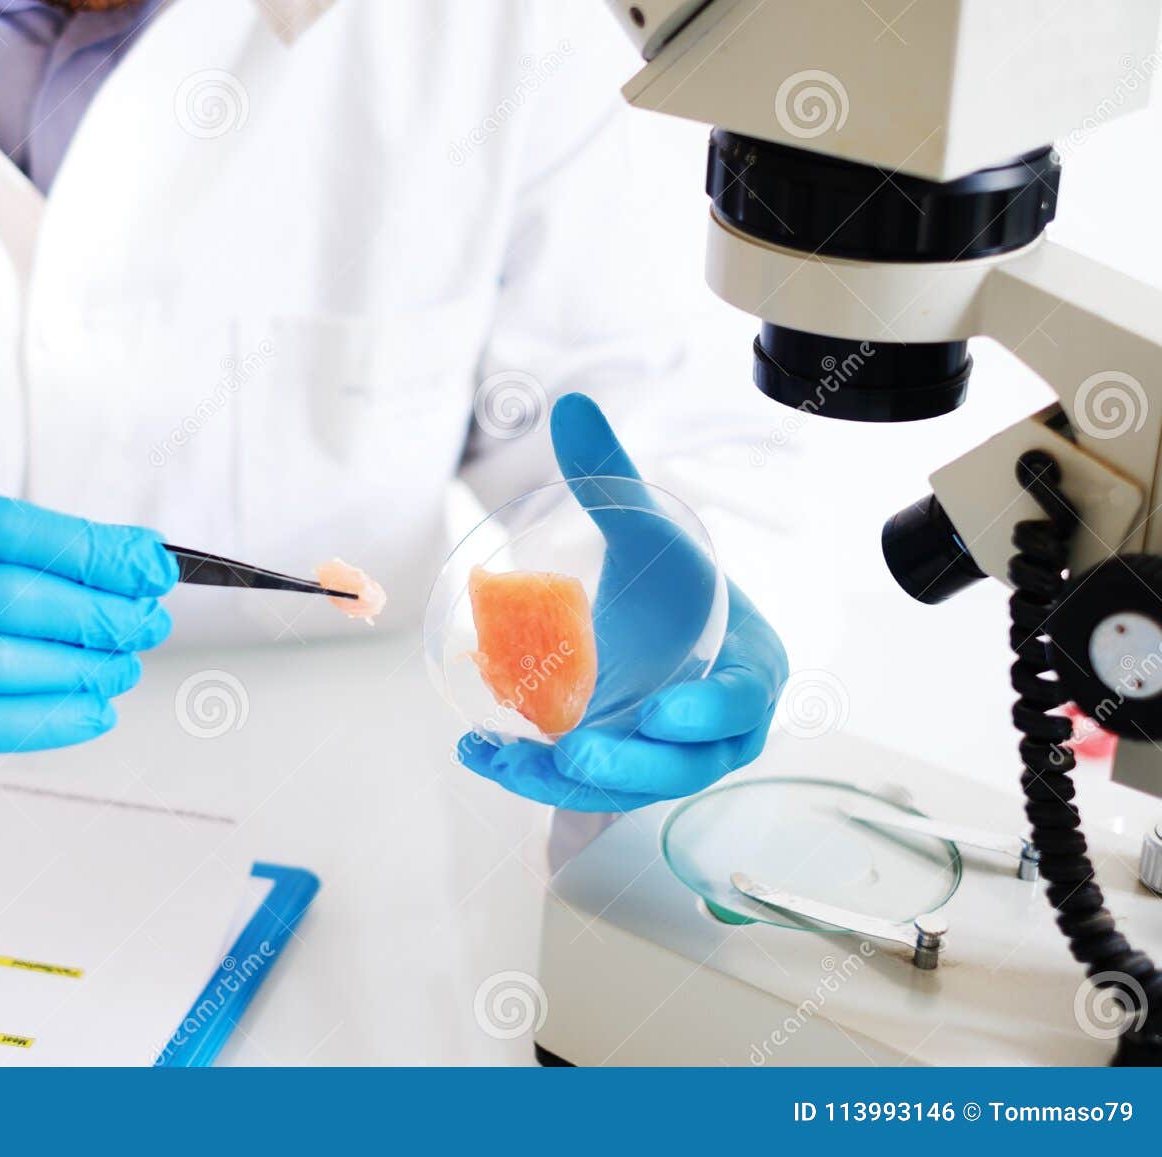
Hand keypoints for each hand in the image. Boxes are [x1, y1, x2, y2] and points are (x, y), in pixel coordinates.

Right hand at [0, 474, 176, 786]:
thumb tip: (124, 563)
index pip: (16, 529)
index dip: (96, 552)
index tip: (152, 567)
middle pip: (16, 599)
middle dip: (101, 614)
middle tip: (148, 622)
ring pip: (5, 664)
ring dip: (84, 670)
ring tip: (123, 666)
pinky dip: (50, 720)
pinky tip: (93, 711)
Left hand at [457, 394, 786, 811]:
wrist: (668, 627)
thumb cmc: (674, 582)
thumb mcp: (648, 528)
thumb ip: (613, 477)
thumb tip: (570, 404)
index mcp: (747, 669)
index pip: (740, 700)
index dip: (708, 711)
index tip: (663, 712)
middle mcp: (712, 728)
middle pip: (682, 764)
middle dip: (629, 765)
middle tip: (574, 754)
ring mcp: (667, 758)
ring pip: (627, 786)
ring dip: (564, 784)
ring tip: (501, 762)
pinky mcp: (622, 771)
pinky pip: (587, 786)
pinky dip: (535, 775)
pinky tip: (483, 755)